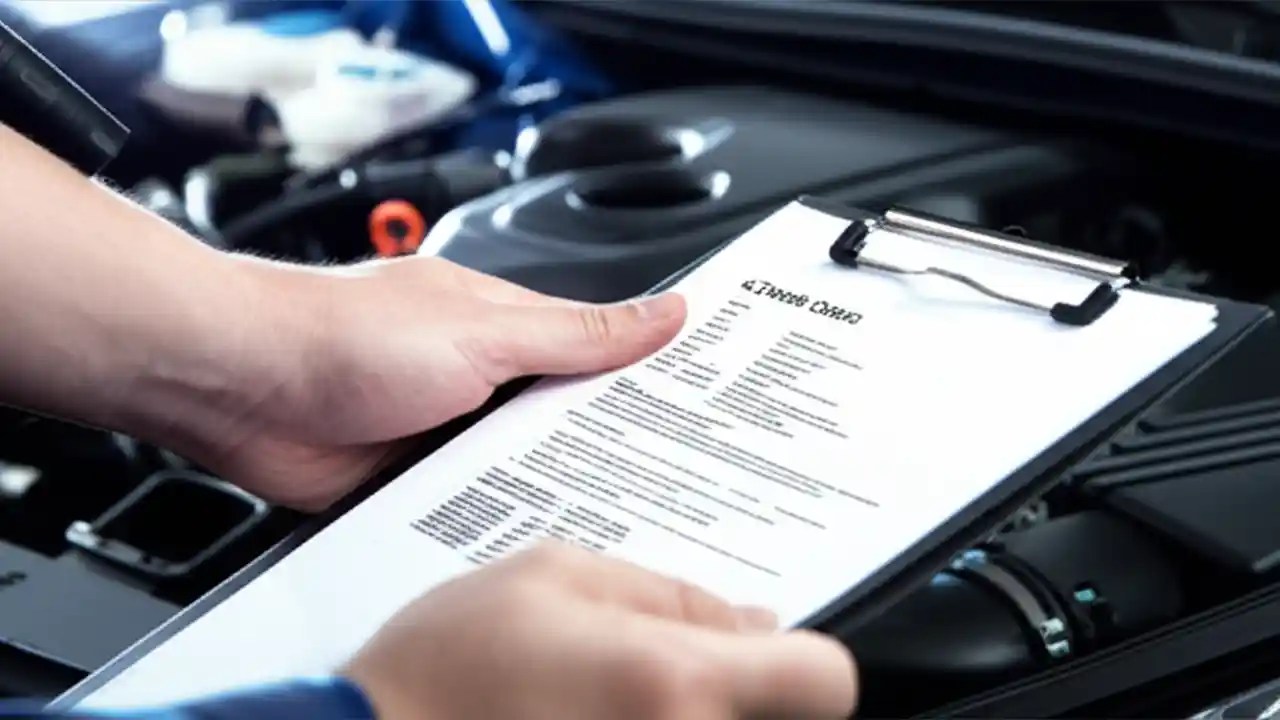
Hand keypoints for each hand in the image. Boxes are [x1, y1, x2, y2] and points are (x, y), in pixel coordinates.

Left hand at [183, 256, 687, 510]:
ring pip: (515, 466)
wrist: (236, 385)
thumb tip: (664, 311)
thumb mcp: (483, 331)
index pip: (596, 351)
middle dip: (596, 443)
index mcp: (500, 326)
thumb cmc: (340, 333)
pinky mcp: (406, 481)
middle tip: (661, 475)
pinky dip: (486, 513)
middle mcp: (474, 377)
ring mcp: (439, 431)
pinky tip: (512, 529)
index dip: (646, 376)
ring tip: (592, 509)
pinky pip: (466, 503)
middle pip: (559, 418)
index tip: (698, 403)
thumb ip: (577, 334)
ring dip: (536, 481)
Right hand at [341, 542, 858, 719]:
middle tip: (658, 680)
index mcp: (671, 682)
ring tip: (603, 710)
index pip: (823, 682)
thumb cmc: (436, 676)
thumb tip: (749, 624)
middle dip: (736, 695)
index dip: (802, 661)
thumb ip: (667, 594)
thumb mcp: (551, 576)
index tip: (771, 657)